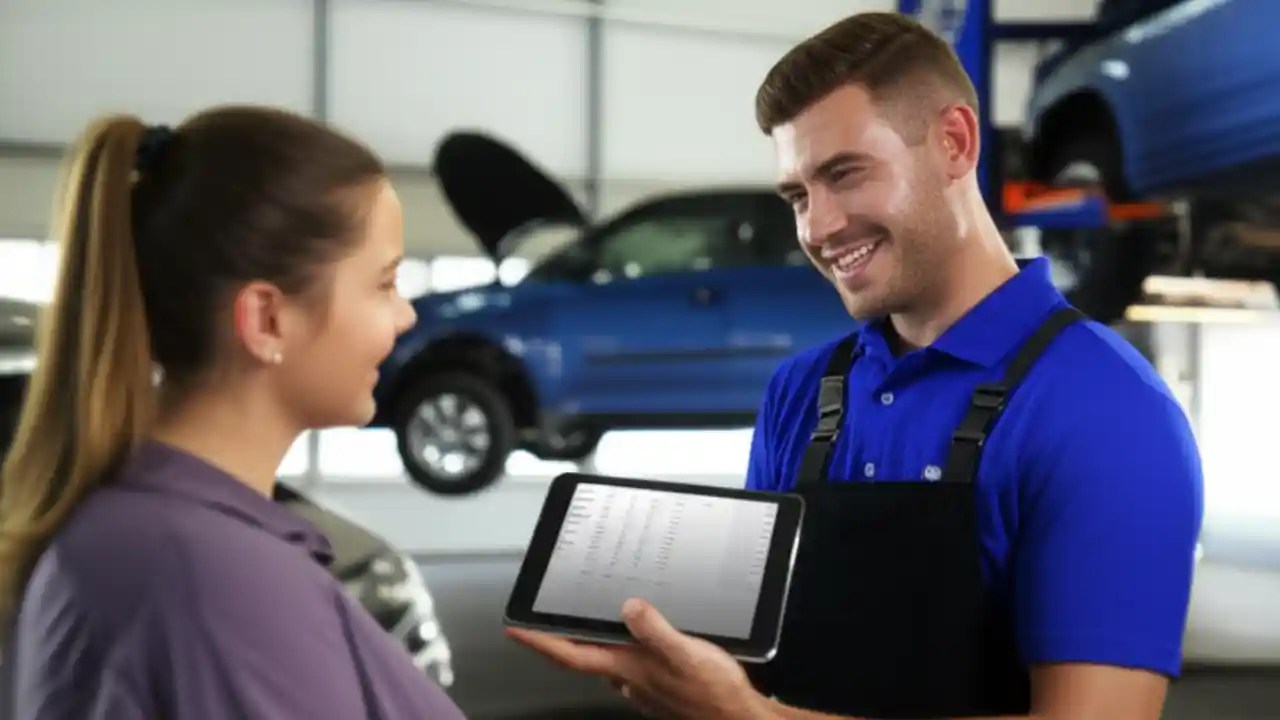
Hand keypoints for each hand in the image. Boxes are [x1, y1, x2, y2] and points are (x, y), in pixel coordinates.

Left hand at [506, 598, 775, 719]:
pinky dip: (632, 648)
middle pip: (585, 656)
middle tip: (557, 610)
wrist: (738, 719)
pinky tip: (649, 636)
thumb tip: (628, 606)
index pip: (569, 655)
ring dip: (604, 640)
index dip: (539, 642)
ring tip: (606, 612)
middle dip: (570, 635)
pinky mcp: (660, 688)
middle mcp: (628, 681)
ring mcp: (643, 687)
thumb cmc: (713, 693)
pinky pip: (635, 664)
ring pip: (612, 660)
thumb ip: (654, 630)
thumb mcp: (684, 653)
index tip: (514, 629)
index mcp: (626, 669)